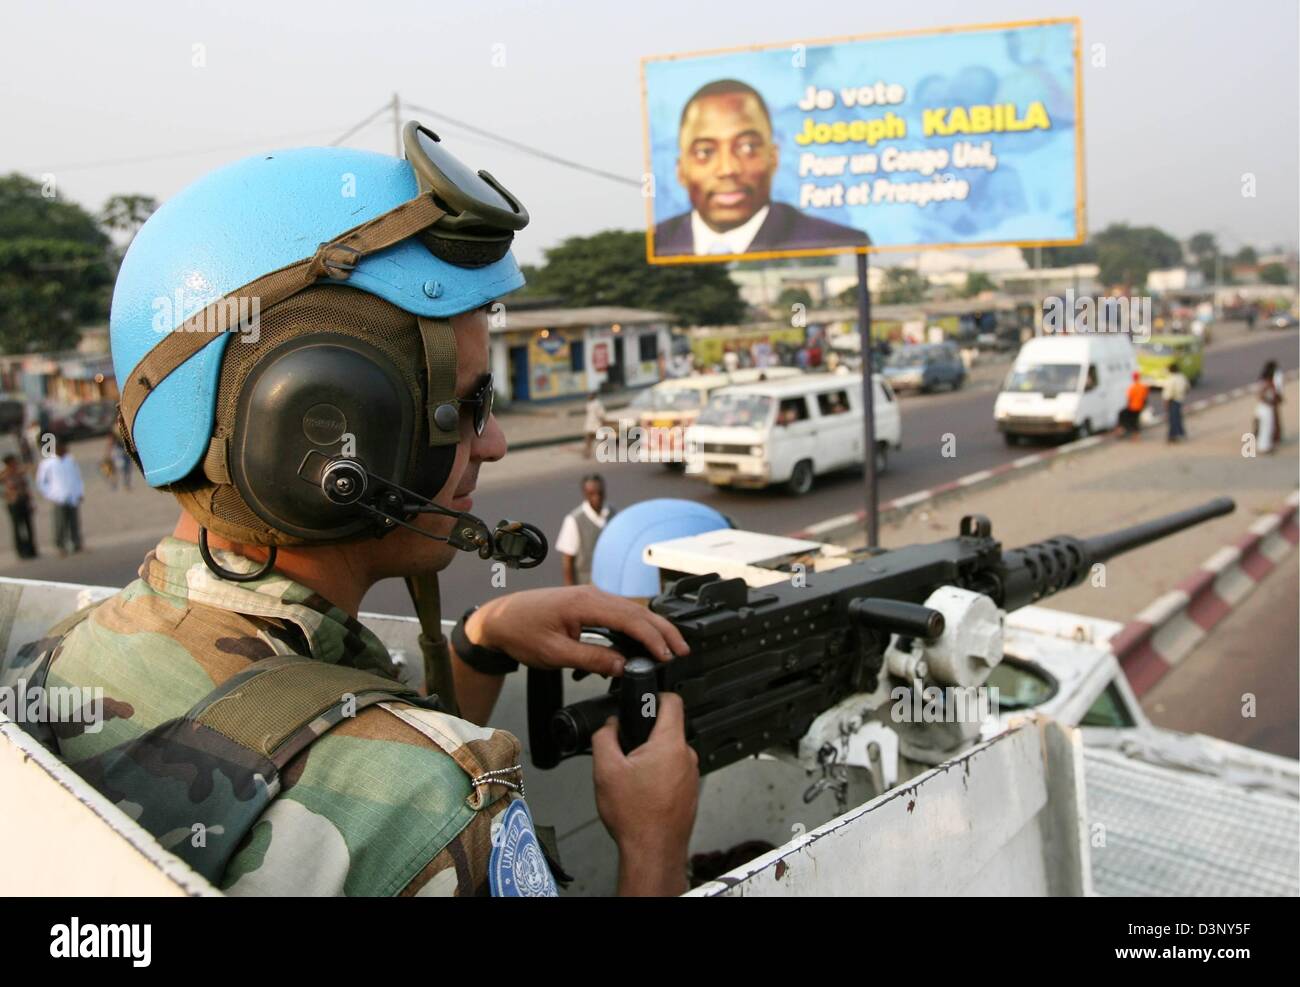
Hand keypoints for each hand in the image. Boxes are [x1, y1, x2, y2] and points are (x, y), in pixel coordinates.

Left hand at [465, 585, 688, 676]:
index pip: (631, 619)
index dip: (653, 638)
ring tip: (671, 648)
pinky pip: (619, 615)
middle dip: (663, 631)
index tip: (668, 656)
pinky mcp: (588, 605)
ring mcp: (591, 597)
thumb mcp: (555, 653)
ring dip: (652, 629)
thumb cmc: (520, 632)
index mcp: (586, 603)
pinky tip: (644, 643)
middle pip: (638, 612)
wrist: (498, 619)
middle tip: (683, 651)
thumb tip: (623, 666)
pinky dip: (636, 628)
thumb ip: (591, 658)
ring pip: (632, 612)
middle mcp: (593, 595)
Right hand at [592, 692, 698, 894]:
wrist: (652, 851)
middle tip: (627, 749)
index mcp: (669, 744)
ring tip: (632, 777)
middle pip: (669, 728)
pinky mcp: (690, 792)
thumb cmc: (635, 817)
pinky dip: (659, 776)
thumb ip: (604, 737)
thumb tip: (608, 725)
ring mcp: (691, 775)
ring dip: (652, 757)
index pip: (673, 700)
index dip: (656, 694)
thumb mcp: (606, 770)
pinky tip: (643, 792)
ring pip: (670, 752)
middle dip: (646, 733)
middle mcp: (687, 756)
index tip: (644, 699)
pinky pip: (674, 772)